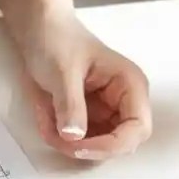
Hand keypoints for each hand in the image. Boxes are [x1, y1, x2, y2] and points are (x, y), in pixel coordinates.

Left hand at [22, 14, 152, 160]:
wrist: (40, 31)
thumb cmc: (57, 41)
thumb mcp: (62, 72)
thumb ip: (70, 104)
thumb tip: (74, 137)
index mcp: (130, 86)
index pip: (137, 129)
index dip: (111, 145)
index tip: (78, 147)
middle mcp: (124, 103)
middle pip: (118, 145)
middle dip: (86, 147)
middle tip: (56, 136)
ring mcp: (107, 113)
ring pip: (95, 147)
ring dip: (67, 143)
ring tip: (45, 119)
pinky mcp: (89, 119)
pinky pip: (78, 141)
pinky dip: (58, 137)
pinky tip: (45, 116)